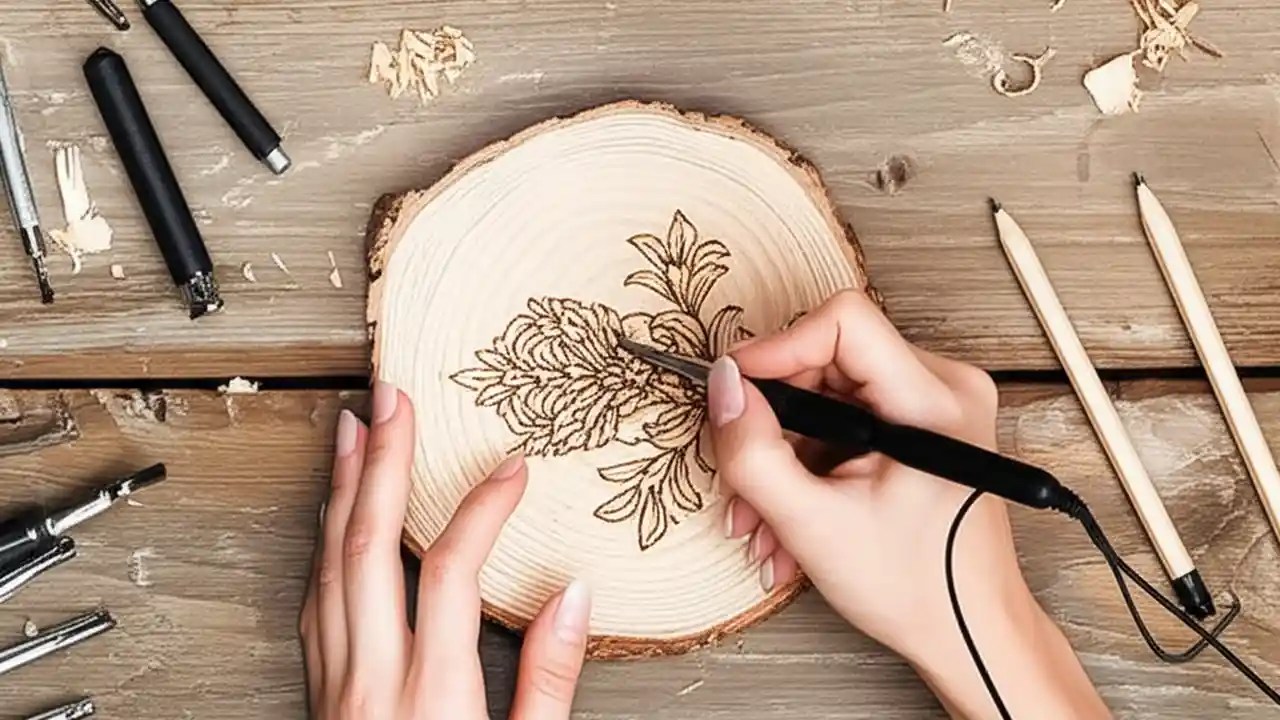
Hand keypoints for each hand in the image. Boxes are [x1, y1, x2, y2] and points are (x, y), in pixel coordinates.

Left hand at [299, 382, 591, 719]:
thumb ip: (548, 682)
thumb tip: (573, 600)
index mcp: (434, 696)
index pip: (452, 572)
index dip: (482, 509)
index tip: (511, 470)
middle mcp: (373, 681)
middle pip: (371, 547)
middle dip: (384, 462)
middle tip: (393, 400)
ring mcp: (336, 685)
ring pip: (330, 566)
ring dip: (343, 490)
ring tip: (357, 432)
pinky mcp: (319, 693)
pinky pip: (314, 601)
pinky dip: (326, 543)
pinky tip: (335, 513)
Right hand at [707, 291, 1106, 718]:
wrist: (970, 635)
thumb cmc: (917, 589)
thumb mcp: (813, 524)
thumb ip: (755, 452)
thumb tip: (721, 385)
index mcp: (933, 400)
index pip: (843, 321)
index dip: (777, 348)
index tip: (734, 391)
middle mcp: (945, 387)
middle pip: (829, 359)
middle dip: (773, 420)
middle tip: (739, 476)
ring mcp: (936, 407)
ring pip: (830, 395)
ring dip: (784, 454)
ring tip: (760, 519)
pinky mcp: (924, 428)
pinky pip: (848, 420)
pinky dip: (810, 464)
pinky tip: (789, 519)